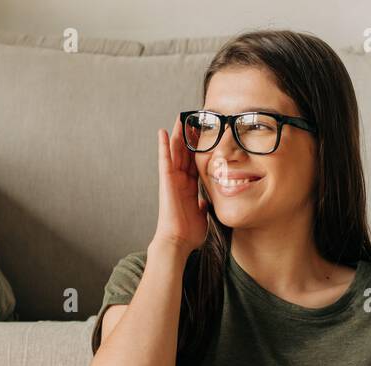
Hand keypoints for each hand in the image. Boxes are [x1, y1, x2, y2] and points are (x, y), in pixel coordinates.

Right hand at [152, 115, 208, 252]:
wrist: (179, 241)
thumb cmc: (189, 233)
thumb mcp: (202, 215)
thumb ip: (204, 206)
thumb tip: (207, 202)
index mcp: (190, 188)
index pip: (196, 163)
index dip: (200, 149)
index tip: (205, 136)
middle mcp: (181, 181)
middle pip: (186, 154)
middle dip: (190, 137)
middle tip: (194, 119)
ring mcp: (172, 180)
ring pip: (175, 152)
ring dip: (178, 135)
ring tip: (181, 118)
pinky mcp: (166, 181)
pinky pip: (164, 160)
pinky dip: (163, 146)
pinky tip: (163, 132)